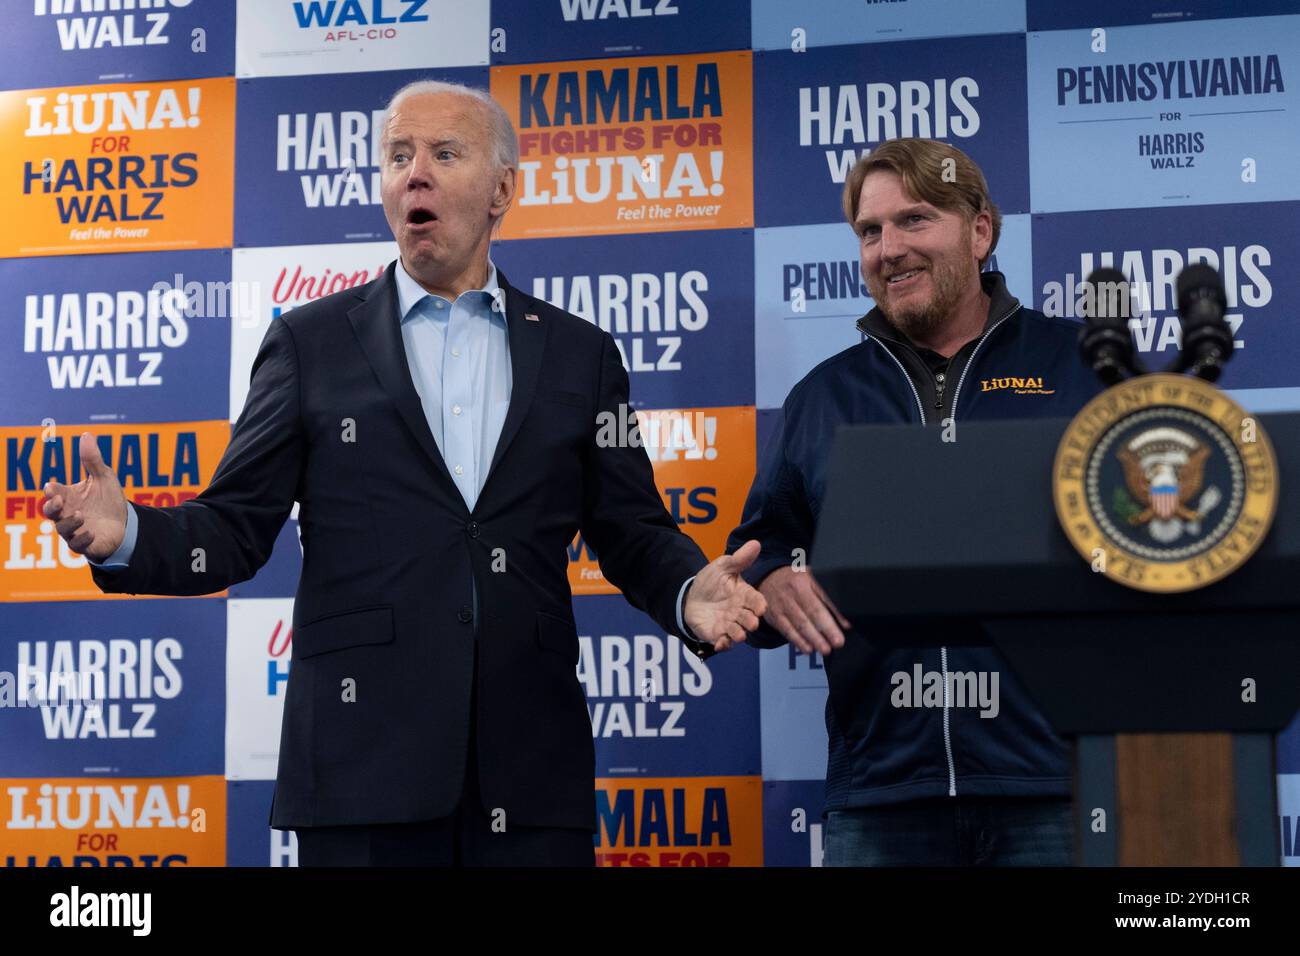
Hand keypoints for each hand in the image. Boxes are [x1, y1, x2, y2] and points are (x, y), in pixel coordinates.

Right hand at [41, 432, 127, 562]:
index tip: (52, 487)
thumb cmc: (108, 499)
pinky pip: (78, 546)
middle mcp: (67, 513)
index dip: (51, 491)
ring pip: (63, 529)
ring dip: (69, 523)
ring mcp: (76, 530)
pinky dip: (82, 540)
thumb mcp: (103, 477)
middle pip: (50, 512)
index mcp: (68, 496)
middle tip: (58, 501)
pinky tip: (91, 533)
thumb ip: (93, 460)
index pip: (53, 492)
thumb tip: (86, 435)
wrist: (125, 523)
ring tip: (79, 515)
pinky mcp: (87, 544)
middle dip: (51, 507)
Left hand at [683, 539, 768, 651]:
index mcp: (744, 595)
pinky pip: (723, 643)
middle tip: (751, 623)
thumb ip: (739, 559)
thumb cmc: (712, 581)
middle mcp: (740, 612)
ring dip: (739, 635)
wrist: (692, 596)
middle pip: (750, 619)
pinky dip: (723, 645)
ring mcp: (729, 625)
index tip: (760, 607)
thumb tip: (755, 543)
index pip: (757, 601)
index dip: (759, 605)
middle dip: (751, 622)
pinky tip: (720, 644)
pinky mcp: (717, 635)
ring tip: (738, 635)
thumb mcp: (723, 567)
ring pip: (739, 633)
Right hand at [759, 565, 849, 656]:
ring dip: (814, 639)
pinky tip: (808, 649)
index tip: (846, 625)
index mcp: (806, 580)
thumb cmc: (796, 581)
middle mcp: (793, 591)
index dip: (836, 611)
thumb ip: (827, 597)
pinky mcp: (774, 617)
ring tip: (825, 649)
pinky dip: (798, 641)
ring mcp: (782, 604)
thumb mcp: (812, 579)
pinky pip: (787, 631)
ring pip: (800, 624)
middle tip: (838, 642)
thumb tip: (845, 620)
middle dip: (826, 629)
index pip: (824, 596)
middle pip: (812, 611)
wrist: (767, 578)